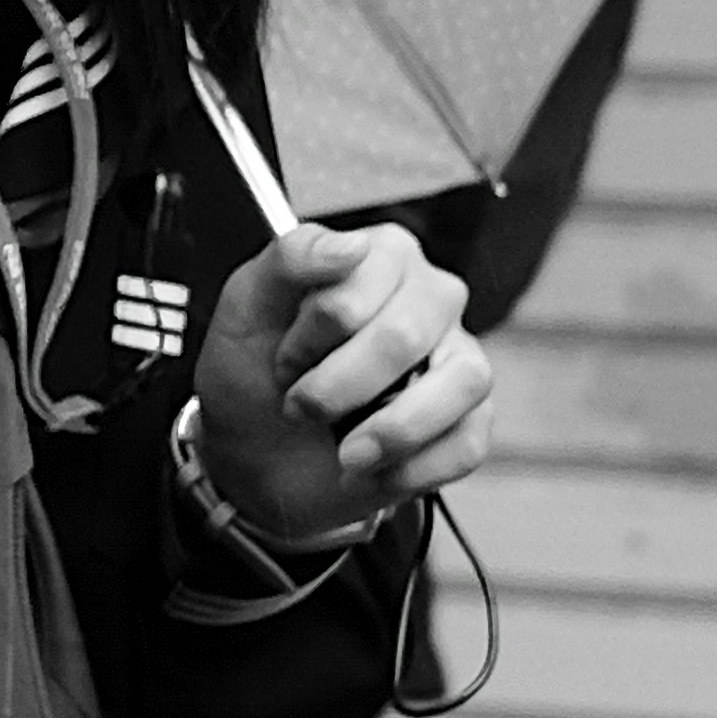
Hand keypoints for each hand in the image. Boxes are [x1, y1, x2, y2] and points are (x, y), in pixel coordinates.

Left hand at [181, 221, 491, 550]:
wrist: (257, 454)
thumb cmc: (255, 372)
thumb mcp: (247, 306)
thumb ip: (291, 259)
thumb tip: (350, 246)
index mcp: (383, 255)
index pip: (365, 277)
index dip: (313, 332)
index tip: (283, 361)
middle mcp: (432, 298)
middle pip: (406, 335)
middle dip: (338, 386)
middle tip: (300, 408)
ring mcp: (459, 358)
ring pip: (464, 381)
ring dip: (389, 431)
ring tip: (345, 453)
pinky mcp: (469, 420)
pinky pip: (469, 442)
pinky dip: (411, 469)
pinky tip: (370, 471)